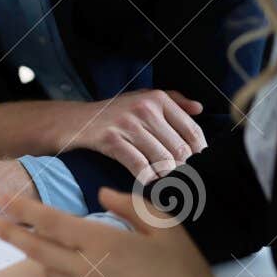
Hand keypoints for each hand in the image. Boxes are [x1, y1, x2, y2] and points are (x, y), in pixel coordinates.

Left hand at [0, 188, 220, 276]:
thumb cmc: (183, 272)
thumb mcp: (165, 227)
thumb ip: (130, 206)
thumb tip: (102, 195)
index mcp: (101, 242)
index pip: (52, 222)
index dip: (25, 208)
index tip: (4, 197)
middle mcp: (86, 267)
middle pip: (36, 247)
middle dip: (8, 232)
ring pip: (49, 269)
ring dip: (32, 253)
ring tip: (20, 239)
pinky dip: (58, 271)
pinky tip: (61, 265)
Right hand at [64, 90, 206, 181]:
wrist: (77, 120)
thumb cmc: (115, 112)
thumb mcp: (143, 97)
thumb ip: (174, 100)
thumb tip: (199, 109)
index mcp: (157, 99)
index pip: (191, 130)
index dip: (199, 150)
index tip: (197, 162)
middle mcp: (145, 109)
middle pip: (179, 148)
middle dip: (183, 166)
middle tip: (181, 175)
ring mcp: (128, 125)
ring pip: (162, 159)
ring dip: (166, 174)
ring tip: (165, 178)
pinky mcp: (113, 140)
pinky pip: (139, 166)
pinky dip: (147, 177)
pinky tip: (147, 180)